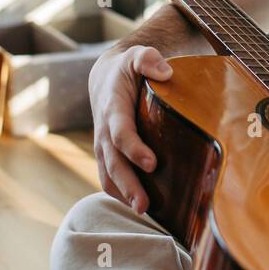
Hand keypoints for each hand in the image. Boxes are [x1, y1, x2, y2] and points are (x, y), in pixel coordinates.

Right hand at [87, 44, 172, 213]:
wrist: (105, 80)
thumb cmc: (128, 69)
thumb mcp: (137, 56)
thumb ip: (148, 59)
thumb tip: (165, 72)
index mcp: (112, 108)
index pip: (120, 133)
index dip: (134, 149)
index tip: (152, 163)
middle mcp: (104, 131)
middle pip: (113, 163)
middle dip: (128, 185)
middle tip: (145, 205)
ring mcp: (103, 147)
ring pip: (108, 176)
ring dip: (124, 196)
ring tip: (145, 213)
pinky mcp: (107, 156)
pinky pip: (109, 180)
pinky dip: (122, 196)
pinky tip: (142, 209)